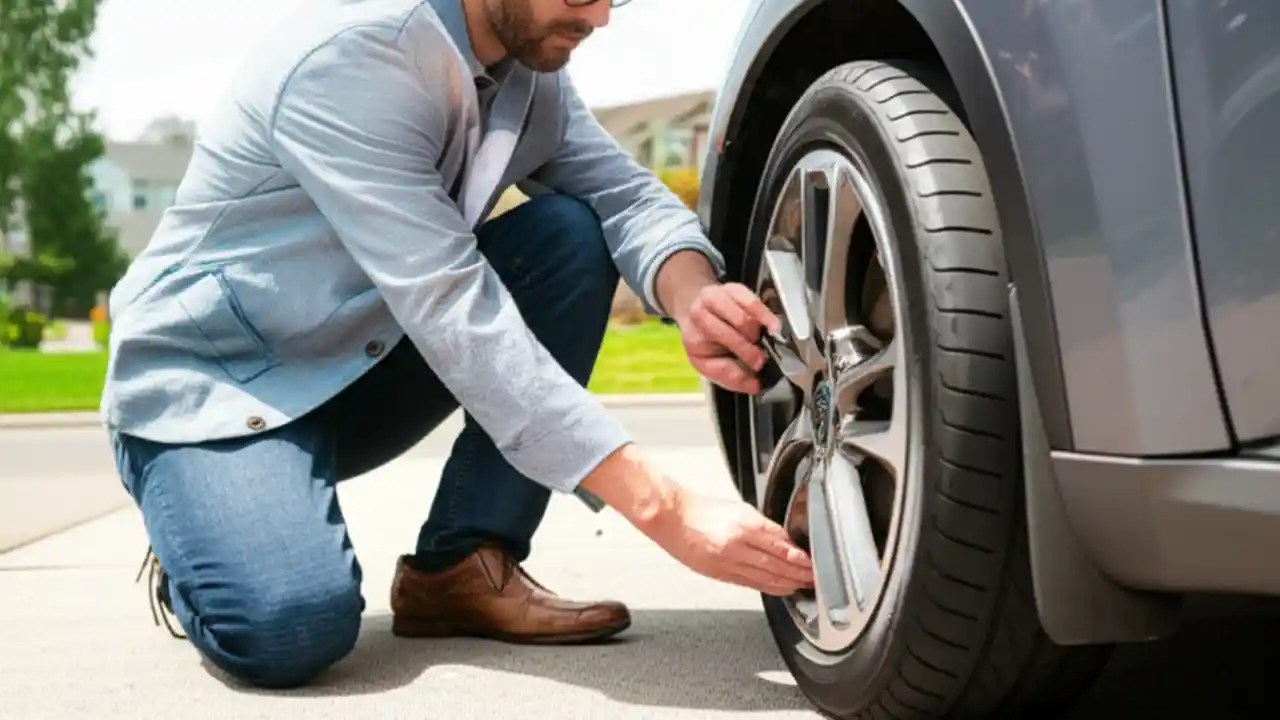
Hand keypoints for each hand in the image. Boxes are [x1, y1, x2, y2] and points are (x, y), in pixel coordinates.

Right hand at [645, 491, 812, 596]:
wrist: (673, 520)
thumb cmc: (703, 511)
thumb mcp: (739, 509)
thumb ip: (762, 526)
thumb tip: (784, 540)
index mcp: (744, 524)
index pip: (780, 544)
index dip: (799, 556)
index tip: (812, 561)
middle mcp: (737, 545)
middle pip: (777, 564)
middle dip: (799, 572)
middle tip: (814, 577)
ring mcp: (728, 562)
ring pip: (767, 578)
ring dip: (788, 583)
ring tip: (803, 585)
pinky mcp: (721, 574)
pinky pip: (752, 584)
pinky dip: (770, 588)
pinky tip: (782, 589)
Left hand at [677, 283, 781, 394]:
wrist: (693, 306)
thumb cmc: (703, 338)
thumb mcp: (706, 362)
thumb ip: (728, 375)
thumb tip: (754, 385)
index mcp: (694, 336)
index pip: (717, 354)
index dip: (740, 366)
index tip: (757, 372)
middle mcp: (701, 313)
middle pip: (732, 332)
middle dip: (749, 349)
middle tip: (761, 360)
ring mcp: (716, 298)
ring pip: (744, 318)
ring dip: (756, 333)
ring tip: (759, 341)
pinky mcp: (733, 288)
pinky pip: (752, 301)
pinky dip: (765, 315)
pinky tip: (772, 326)